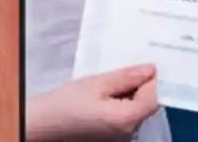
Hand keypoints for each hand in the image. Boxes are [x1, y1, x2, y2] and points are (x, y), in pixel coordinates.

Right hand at [26, 65, 159, 140]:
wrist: (44, 124)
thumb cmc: (66, 103)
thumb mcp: (96, 84)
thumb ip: (126, 78)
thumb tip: (150, 70)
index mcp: (127, 120)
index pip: (154, 97)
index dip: (153, 80)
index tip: (146, 63)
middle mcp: (129, 133)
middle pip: (147, 105)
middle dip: (141, 86)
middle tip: (128, 68)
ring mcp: (122, 138)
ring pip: (137, 111)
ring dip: (131, 94)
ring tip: (113, 80)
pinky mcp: (113, 138)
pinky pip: (126, 117)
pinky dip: (122, 104)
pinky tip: (108, 94)